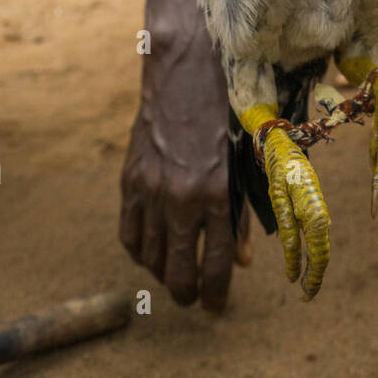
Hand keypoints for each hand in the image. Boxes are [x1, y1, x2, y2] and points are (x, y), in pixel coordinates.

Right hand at [120, 28, 248, 311]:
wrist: (188, 68)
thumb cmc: (230, 108)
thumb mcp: (249, 158)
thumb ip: (246, 209)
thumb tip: (244, 260)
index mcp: (219, 192)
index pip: (218, 263)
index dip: (218, 293)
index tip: (218, 309)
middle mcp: (181, 196)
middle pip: (177, 270)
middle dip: (188, 292)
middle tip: (195, 297)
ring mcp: (150, 189)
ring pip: (150, 256)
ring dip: (163, 273)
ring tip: (176, 275)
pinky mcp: (130, 178)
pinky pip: (128, 231)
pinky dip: (139, 249)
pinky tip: (151, 251)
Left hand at [263, 129, 330, 299]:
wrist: (286, 145)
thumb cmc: (280, 171)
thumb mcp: (279, 201)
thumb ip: (288, 231)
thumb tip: (294, 264)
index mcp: (316, 214)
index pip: (320, 255)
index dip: (314, 277)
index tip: (303, 294)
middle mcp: (323, 216)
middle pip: (323, 254)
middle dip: (315, 278)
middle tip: (304, 298)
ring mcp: (320, 213)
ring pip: (321, 247)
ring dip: (314, 268)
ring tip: (304, 288)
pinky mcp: (315, 209)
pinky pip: (316, 238)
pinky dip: (311, 255)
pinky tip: (302, 265)